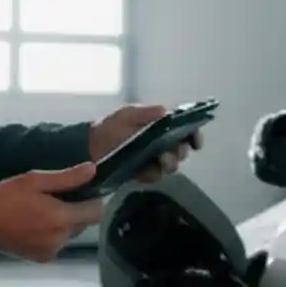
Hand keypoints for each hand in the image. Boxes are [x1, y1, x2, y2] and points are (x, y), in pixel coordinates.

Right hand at [0, 162, 103, 262]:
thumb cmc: (4, 197)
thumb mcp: (33, 180)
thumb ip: (67, 177)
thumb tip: (93, 170)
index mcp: (60, 218)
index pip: (96, 212)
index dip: (92, 199)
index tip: (80, 191)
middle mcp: (60, 239)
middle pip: (84, 223)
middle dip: (76, 210)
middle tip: (54, 198)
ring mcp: (51, 251)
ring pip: (71, 234)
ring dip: (64, 223)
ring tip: (42, 211)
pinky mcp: (42, 258)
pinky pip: (58, 244)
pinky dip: (52, 235)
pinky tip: (35, 225)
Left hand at [88, 104, 203, 183]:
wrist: (89, 146)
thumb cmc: (110, 126)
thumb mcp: (126, 114)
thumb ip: (145, 112)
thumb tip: (165, 110)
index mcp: (161, 127)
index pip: (185, 131)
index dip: (194, 135)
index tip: (196, 141)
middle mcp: (161, 144)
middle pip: (181, 150)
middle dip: (181, 151)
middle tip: (173, 150)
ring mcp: (152, 160)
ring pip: (171, 165)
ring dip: (170, 163)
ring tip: (162, 159)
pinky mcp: (142, 174)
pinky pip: (154, 176)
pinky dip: (153, 173)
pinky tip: (146, 170)